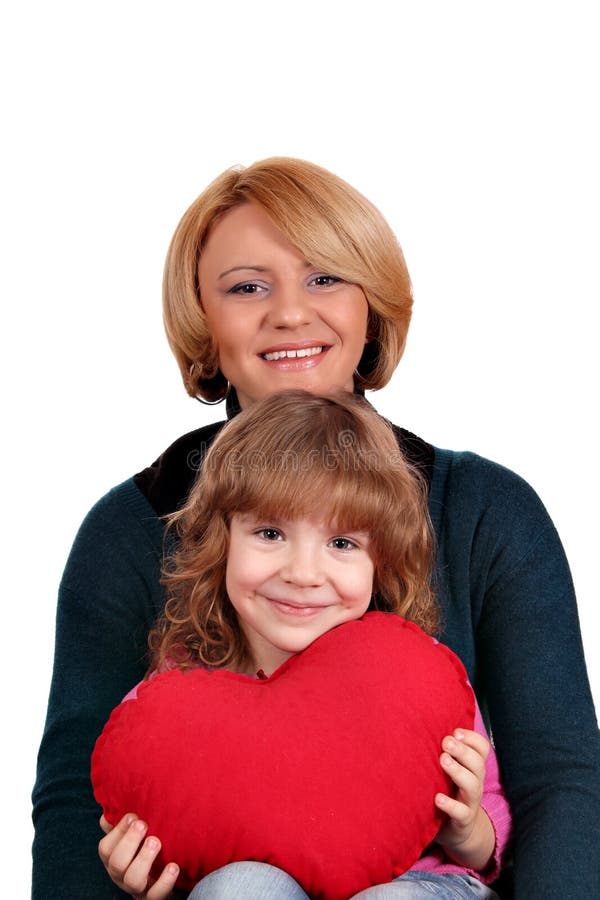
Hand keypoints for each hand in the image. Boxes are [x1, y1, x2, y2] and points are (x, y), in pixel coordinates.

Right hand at [98, 813, 179, 898]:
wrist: (165, 880)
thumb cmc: (145, 851)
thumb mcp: (133, 838)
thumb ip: (123, 824)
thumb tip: (112, 805)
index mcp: (115, 859)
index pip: (105, 848)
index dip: (118, 831)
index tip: (133, 815)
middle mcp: (122, 876)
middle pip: (117, 863)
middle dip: (129, 841)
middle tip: (143, 824)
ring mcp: (138, 889)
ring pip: (132, 880)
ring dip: (144, 859)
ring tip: (155, 841)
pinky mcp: (154, 899)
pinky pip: (156, 896)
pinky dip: (164, 881)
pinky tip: (173, 866)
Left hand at [434, 728, 494, 871]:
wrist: (458, 830)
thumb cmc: (449, 791)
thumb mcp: (450, 769)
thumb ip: (444, 751)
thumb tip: (423, 722)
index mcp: (472, 767)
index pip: (482, 748)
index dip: (471, 738)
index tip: (455, 732)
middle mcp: (475, 782)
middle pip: (478, 764)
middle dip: (463, 751)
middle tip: (446, 742)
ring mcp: (470, 802)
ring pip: (473, 786)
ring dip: (458, 771)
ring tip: (443, 760)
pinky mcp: (462, 820)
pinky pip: (461, 813)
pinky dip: (450, 805)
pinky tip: (437, 798)